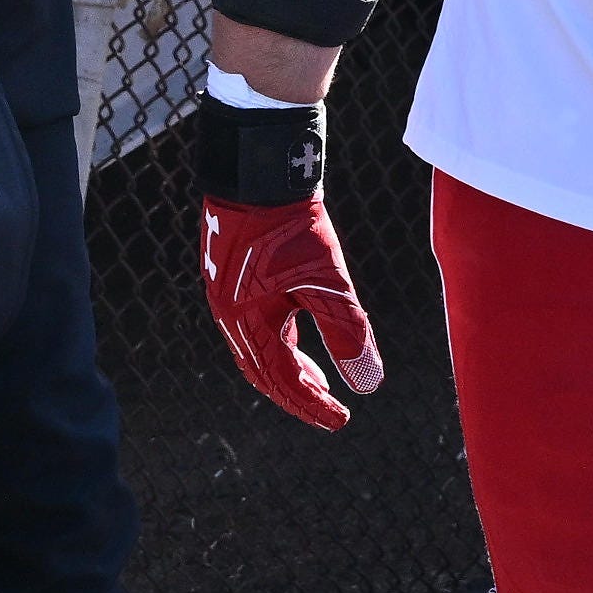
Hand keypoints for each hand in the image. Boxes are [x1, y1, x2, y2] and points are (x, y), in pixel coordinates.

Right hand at [195, 94, 379, 426]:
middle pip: (262, 372)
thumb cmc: (293, 227)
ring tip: (317, 380)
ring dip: (287, 368)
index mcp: (246, 322)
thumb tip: (368, 384)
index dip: (313, 405)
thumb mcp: (328, 283)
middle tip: (330, 410)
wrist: (259, 171)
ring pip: (256, 348)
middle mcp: (228, 314)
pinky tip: (294, 334)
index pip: (282, 381)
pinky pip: (251, 324)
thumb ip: (348, 333)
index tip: (343, 421)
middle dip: (297, 394)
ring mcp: (224, 294)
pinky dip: (276, 340)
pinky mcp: (229, 275)